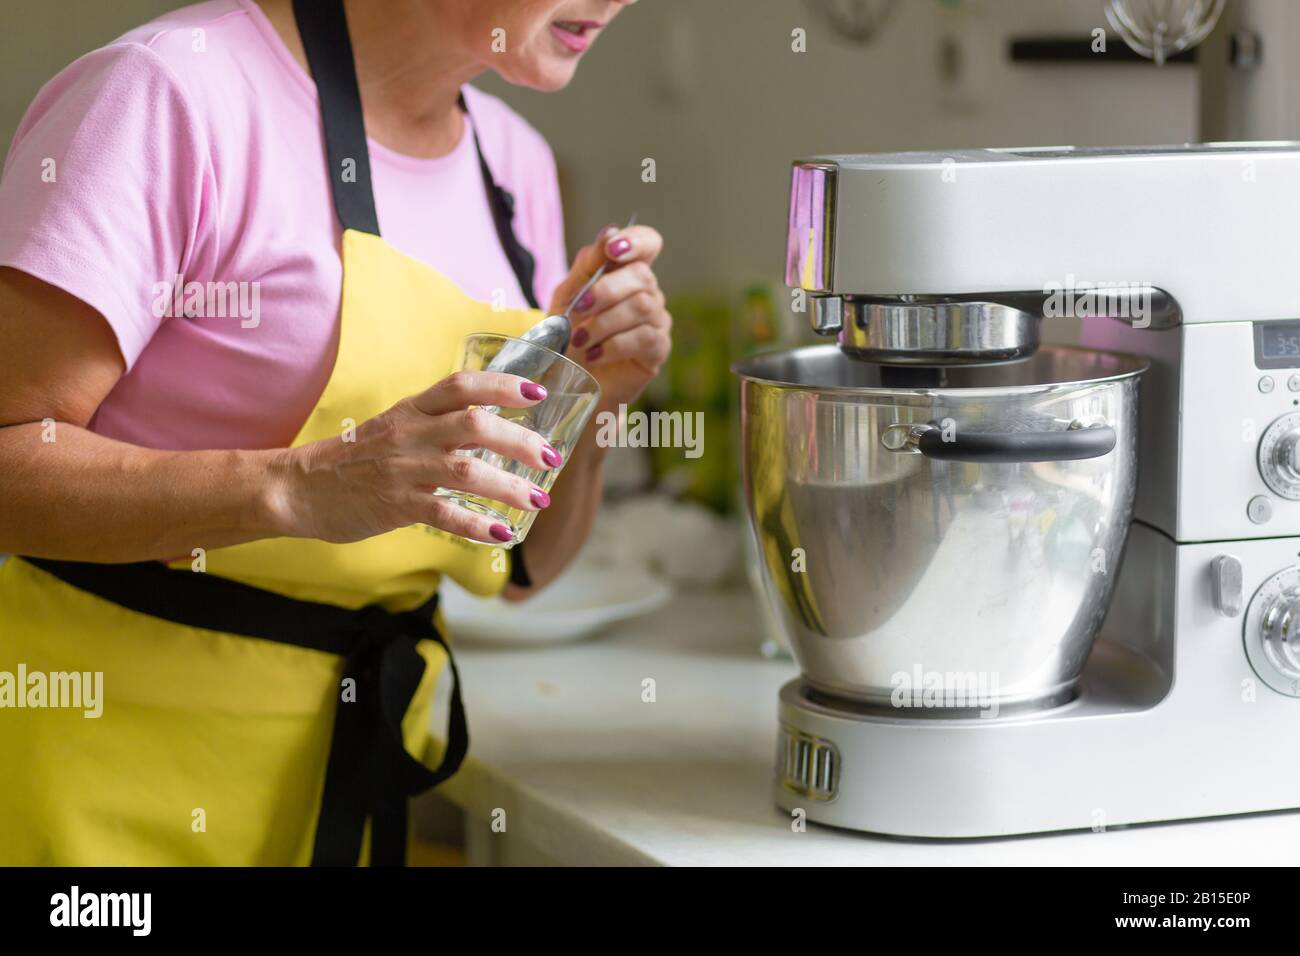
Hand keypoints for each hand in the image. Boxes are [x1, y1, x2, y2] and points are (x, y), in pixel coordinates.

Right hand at [265, 371, 560, 544]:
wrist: (298, 487)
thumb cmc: (353, 460)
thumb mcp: (395, 427)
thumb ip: (436, 425)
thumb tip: (489, 429)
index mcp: (412, 409)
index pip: (462, 385)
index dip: (502, 385)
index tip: (537, 393)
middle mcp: (411, 433)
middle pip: (475, 425)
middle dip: (520, 440)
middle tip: (551, 457)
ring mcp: (403, 468)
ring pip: (466, 470)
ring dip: (509, 486)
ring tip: (538, 500)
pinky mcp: (395, 504)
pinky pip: (443, 513)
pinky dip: (476, 524)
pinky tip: (501, 534)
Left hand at [549, 223, 671, 407]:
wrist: (569, 380)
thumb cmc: (569, 334)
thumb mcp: (568, 296)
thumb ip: (587, 265)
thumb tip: (610, 231)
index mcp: (626, 273)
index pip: (648, 243)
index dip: (636, 240)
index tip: (612, 250)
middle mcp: (648, 293)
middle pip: (642, 276)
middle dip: (606, 291)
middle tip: (578, 309)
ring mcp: (657, 321)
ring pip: (643, 307)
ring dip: (604, 323)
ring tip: (579, 340)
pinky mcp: (658, 350)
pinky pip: (645, 338)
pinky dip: (613, 345)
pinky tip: (593, 355)